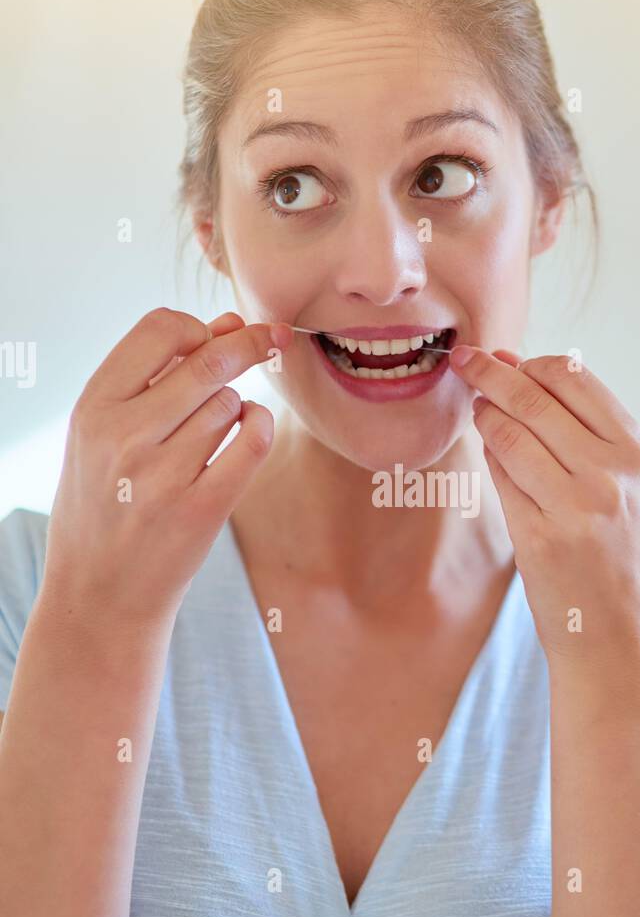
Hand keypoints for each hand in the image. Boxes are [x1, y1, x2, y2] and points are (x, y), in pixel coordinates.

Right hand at [43, 308, 293, 629]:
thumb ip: (155, 378)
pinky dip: (260, 426)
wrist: (99, 593)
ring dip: (237, 405)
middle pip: (208, 361)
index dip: (199, 326)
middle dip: (248, 343)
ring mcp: (163, 475)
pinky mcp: (202, 508)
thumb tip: (226, 323)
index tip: (215, 338)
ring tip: (214, 430)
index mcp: (92, 408)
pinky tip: (248, 431)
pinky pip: (253, 442)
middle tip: (270, 339)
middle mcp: (124, 437)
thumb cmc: (104, 502)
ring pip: (230, 403)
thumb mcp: (101, 435)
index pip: (160, 329)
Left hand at [450, 345, 639, 684]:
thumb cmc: (623, 562)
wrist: (626, 641)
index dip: (530, 362)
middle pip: (535, 398)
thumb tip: (525, 374)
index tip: (504, 357)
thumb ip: (590, 437)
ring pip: (510, 433)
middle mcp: (611, 473)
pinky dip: (489, 457)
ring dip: (485, 413)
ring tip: (476, 407)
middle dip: (490, 372)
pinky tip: (488, 451)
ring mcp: (576, 505)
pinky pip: (500, 477)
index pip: (575, 379)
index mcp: (638, 454)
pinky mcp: (539, 537)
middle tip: (463, 359)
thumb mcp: (632, 490)